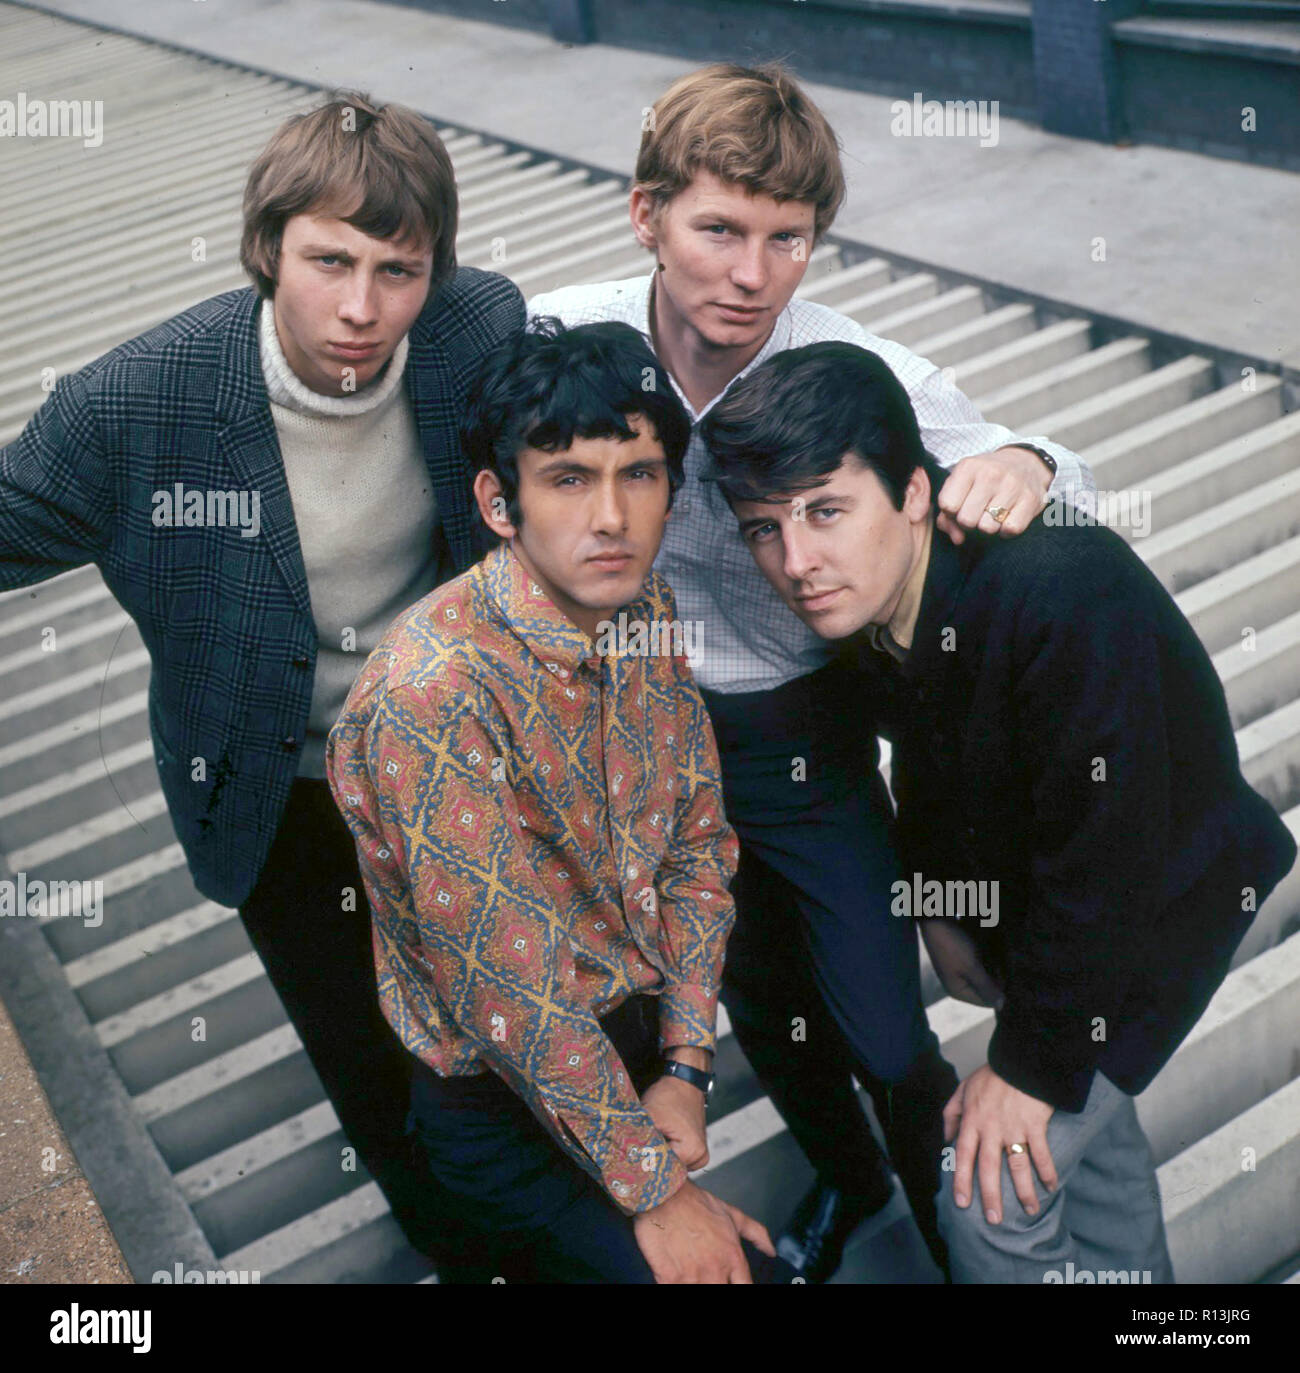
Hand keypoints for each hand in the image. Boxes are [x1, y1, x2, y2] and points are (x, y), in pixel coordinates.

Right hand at [633, 1181, 774, 1283]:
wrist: (663, 1195)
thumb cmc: (694, 1203)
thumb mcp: (731, 1214)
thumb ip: (755, 1233)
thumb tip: (770, 1250)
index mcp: (732, 1257)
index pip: (746, 1287)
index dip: (741, 1287)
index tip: (734, 1282)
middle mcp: (715, 1270)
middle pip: (722, 1292)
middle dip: (716, 1283)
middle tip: (708, 1273)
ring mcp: (692, 1276)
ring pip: (700, 1292)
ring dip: (696, 1283)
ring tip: (692, 1270)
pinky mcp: (669, 1278)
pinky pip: (675, 1291)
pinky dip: (677, 1284)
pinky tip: (676, 1275)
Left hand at [641, 1074, 708, 1170]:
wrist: (686, 1080)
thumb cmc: (669, 1095)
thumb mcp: (650, 1115)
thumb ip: (638, 1137)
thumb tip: (625, 1157)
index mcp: (692, 1152)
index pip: (662, 1169)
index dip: (645, 1161)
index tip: (633, 1153)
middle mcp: (700, 1158)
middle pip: (668, 1169)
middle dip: (652, 1159)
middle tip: (638, 1146)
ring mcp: (700, 1155)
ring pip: (672, 1165)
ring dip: (659, 1155)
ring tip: (651, 1139)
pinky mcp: (697, 1150)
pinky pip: (678, 1159)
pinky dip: (667, 1151)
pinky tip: (660, 1139)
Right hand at [920, 919, 1003, 1008]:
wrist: (937, 920)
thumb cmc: (953, 945)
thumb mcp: (971, 967)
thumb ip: (986, 987)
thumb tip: (1001, 1007)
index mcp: (958, 991)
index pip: (987, 1002)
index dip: (999, 991)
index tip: (1008, 975)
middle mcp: (959, 985)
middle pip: (986, 990)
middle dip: (996, 979)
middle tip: (1004, 963)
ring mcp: (960, 973)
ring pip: (985, 978)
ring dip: (993, 969)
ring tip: (997, 955)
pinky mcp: (962, 961)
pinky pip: (980, 968)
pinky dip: (987, 961)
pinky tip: (991, 951)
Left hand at [935, 446, 1052, 543]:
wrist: (1025, 462)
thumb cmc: (985, 479)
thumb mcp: (961, 486)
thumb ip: (947, 515)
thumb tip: (958, 539)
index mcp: (968, 467)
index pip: (947, 505)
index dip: (951, 513)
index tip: (960, 506)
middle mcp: (990, 474)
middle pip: (967, 520)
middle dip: (969, 522)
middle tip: (977, 512)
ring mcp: (1012, 485)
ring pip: (988, 528)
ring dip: (988, 526)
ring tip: (992, 513)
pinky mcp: (1030, 499)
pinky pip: (1011, 529)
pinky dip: (1007, 530)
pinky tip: (1006, 518)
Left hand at [943, 1064, 1057, 1223]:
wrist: (1020, 1059)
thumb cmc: (992, 1075)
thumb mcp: (963, 1089)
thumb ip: (951, 1113)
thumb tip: (946, 1137)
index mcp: (972, 1120)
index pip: (962, 1155)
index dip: (961, 1180)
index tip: (962, 1203)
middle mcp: (990, 1128)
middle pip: (989, 1167)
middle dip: (991, 1195)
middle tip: (994, 1220)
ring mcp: (1013, 1127)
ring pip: (1017, 1165)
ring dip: (1023, 1191)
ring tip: (1030, 1210)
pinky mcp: (1034, 1124)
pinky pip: (1042, 1153)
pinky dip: (1047, 1171)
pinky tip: (1051, 1187)